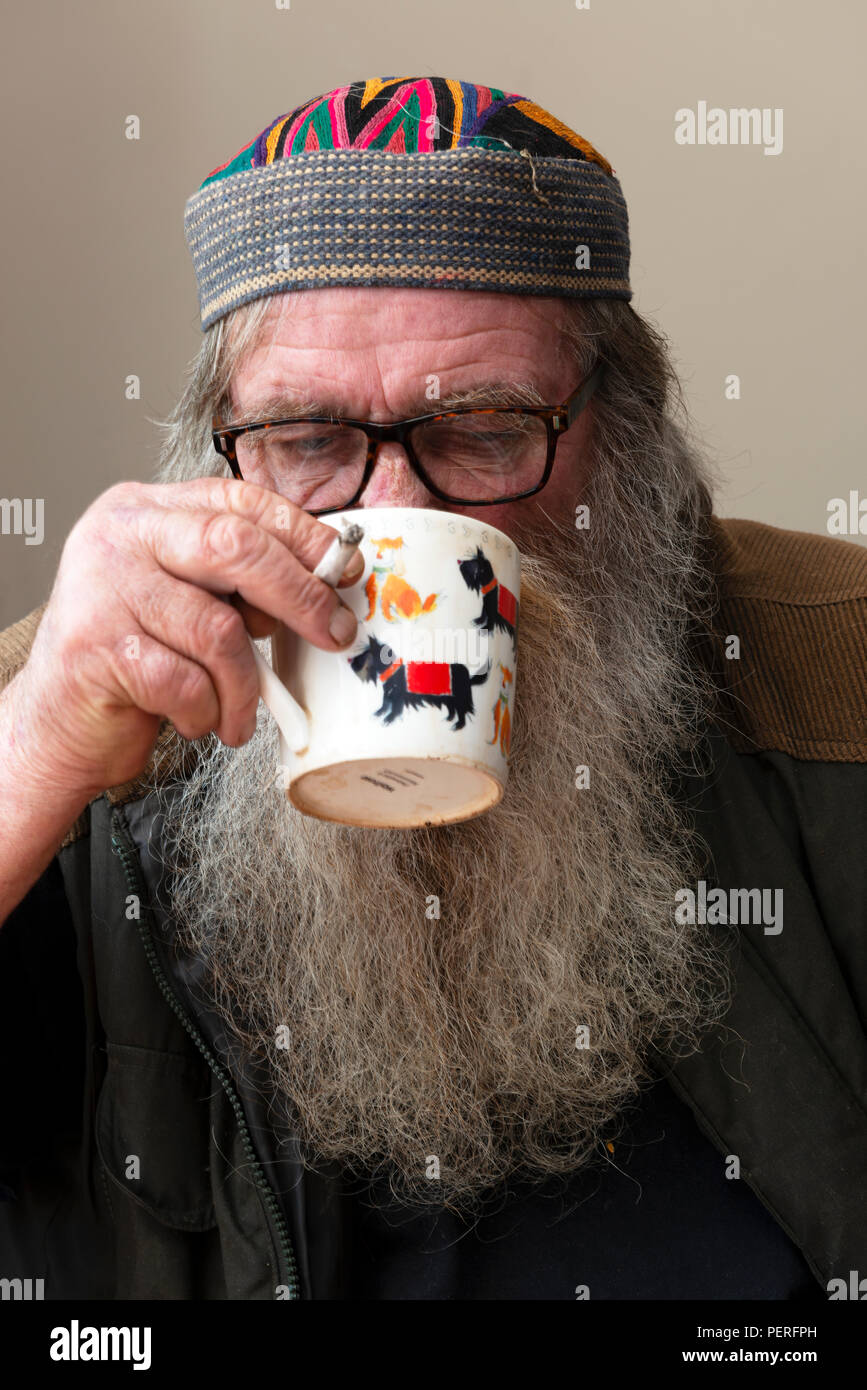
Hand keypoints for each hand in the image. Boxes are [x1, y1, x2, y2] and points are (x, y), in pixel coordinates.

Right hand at [11, 477, 363, 800]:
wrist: (58, 723)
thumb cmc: (132, 661)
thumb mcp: (186, 600)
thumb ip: (236, 580)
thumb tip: (325, 585)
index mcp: (146, 510)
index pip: (239, 501)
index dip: (303, 535)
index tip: (345, 571)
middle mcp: (119, 536)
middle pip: (234, 546)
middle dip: (298, 595)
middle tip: (332, 634)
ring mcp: (103, 589)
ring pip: (218, 629)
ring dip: (244, 685)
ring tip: (239, 711)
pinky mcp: (97, 649)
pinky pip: (187, 682)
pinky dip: (207, 711)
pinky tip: (195, 719)